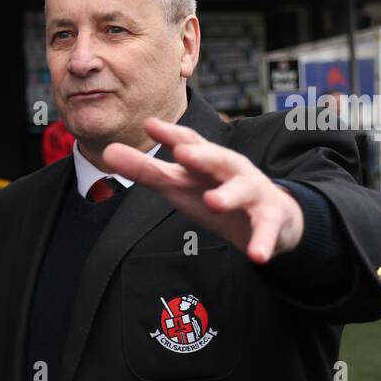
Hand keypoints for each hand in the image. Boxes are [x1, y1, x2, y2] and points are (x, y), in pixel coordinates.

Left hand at [103, 117, 303, 264]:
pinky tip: (257, 256)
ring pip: (242, 190)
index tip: (149, 125)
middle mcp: (232, 170)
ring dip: (229, 196)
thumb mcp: (180, 183)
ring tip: (213, 203)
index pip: (189, 143)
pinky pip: (267, 229)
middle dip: (202, 155)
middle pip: (218, 158)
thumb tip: (108, 151)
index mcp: (208, 160)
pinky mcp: (271, 218)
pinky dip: (263, 241)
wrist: (272, 216)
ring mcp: (253, 192)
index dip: (171, 134)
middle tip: (182, 154)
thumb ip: (146, 170)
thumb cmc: (216, 193)